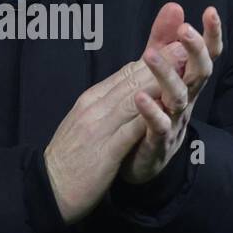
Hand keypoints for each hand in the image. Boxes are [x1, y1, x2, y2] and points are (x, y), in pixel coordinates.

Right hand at [42, 37, 190, 224]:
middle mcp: (94, 108)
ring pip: (132, 98)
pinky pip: (130, 130)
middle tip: (185, 43)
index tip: (173, 44)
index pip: (124, 74)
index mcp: (91, 101)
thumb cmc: (69, 159)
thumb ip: (105, 106)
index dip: (151, 58)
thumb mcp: (85, 124)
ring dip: (158, 80)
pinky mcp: (104, 152)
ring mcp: (98, 128)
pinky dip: (148, 116)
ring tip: (181, 66)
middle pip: (131, 80)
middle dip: (159, 61)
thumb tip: (126, 91)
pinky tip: (167, 108)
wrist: (47, 189)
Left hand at [119, 3, 222, 184]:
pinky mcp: (158, 143)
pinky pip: (158, 126)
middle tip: (186, 30)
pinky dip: (150, 111)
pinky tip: (139, 97)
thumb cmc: (150, 112)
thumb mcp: (156, 72)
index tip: (210, 11)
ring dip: (166, 75)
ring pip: (178, 97)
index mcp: (187, 83)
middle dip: (195, 50)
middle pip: (199, 74)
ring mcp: (174, 122)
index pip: (206, 56)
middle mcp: (186, 101)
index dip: (212, 35)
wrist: (137, 162)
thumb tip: (175, 6)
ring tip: (149, 55)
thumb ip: (163, 40)